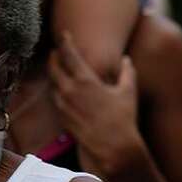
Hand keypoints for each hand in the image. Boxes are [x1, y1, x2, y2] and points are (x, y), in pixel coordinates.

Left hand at [49, 34, 141, 178]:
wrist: (113, 147)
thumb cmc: (123, 118)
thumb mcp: (128, 91)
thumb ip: (127, 72)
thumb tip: (127, 60)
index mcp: (85, 80)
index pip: (69, 55)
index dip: (65, 42)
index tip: (64, 34)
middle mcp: (70, 91)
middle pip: (53, 68)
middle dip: (53, 57)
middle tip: (55, 51)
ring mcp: (64, 106)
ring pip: (53, 84)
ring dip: (54, 74)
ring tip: (58, 69)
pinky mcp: (62, 118)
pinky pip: (56, 99)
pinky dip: (57, 91)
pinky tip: (62, 90)